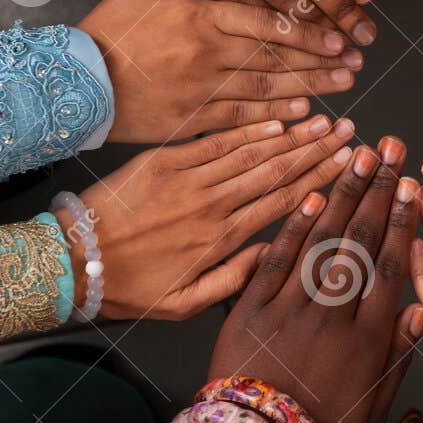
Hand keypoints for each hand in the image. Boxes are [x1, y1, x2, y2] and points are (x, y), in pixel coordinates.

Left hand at [62, 115, 357, 319]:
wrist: (72, 261)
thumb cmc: (128, 287)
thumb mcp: (183, 304)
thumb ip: (233, 280)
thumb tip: (272, 253)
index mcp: (220, 240)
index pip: (284, 201)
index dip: (321, 179)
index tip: (348, 163)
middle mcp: (211, 204)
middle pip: (277, 170)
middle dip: (317, 149)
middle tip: (349, 131)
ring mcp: (188, 179)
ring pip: (252, 151)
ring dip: (292, 134)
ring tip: (323, 119)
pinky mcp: (163, 161)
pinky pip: (216, 141)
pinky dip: (248, 129)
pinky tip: (275, 119)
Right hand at [79, 0, 363, 142]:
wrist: (74, 81)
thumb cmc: (109, 32)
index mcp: (200, 15)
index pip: (267, 21)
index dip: (308, 31)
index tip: (339, 36)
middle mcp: (207, 52)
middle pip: (277, 57)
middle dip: (321, 61)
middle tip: (355, 63)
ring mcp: (201, 88)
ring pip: (267, 89)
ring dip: (309, 88)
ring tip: (342, 86)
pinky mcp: (192, 120)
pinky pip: (243, 119)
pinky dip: (275, 117)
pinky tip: (303, 114)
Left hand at [209, 136, 422, 422]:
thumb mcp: (376, 408)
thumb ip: (398, 356)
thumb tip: (420, 308)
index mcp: (367, 340)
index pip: (391, 266)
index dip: (404, 222)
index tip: (414, 187)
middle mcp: (333, 316)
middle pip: (360, 242)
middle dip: (378, 192)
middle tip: (390, 150)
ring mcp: (290, 310)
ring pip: (322, 242)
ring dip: (342, 194)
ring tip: (356, 156)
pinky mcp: (250, 312)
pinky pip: (274, 261)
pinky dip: (294, 226)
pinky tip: (311, 196)